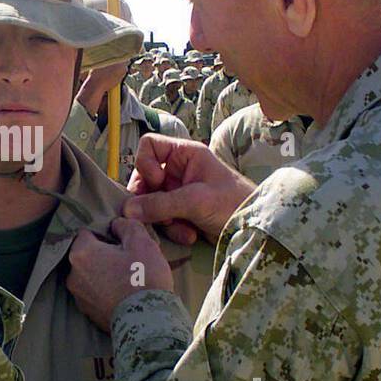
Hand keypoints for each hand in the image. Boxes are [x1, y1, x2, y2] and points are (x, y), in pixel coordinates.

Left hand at [67, 217, 173, 331]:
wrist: (148, 322)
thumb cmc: (144, 278)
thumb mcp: (141, 242)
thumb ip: (126, 225)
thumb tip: (116, 224)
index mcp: (81, 253)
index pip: (86, 232)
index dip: (104, 232)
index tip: (120, 239)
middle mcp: (72, 275)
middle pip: (86, 255)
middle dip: (103, 254)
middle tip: (126, 258)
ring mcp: (79, 297)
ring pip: (90, 276)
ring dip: (103, 274)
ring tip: (127, 278)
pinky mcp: (88, 313)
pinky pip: (95, 294)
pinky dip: (105, 291)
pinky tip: (124, 294)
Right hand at [123, 133, 255, 245]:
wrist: (254, 229)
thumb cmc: (231, 203)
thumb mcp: (195, 201)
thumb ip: (160, 204)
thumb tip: (127, 210)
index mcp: (185, 154)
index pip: (149, 146)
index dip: (145, 164)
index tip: (156, 183)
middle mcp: (178, 170)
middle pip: (144, 179)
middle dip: (150, 201)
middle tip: (158, 216)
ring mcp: (178, 191)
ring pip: (151, 203)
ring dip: (163, 220)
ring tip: (183, 229)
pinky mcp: (181, 212)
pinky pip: (162, 218)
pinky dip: (173, 229)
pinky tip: (190, 235)